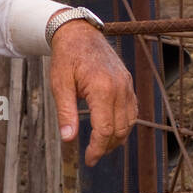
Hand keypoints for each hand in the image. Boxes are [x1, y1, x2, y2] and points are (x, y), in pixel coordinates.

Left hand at [49, 20, 137, 166]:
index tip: (88, 160)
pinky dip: (125, 123)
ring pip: (129, 121)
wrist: (79, 33)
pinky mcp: (128, 82)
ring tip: (101, 146)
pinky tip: (113, 130)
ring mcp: (126, 84)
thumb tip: (68, 139)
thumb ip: (65, 113)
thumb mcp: (59, 85)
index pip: (104, 129)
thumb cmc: (67, 57)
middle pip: (119, 129)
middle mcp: (119, 87)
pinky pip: (133, 109)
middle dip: (106, 147)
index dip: (97, 148)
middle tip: (92, 157)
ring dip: (117, 138)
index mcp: (102, 88)